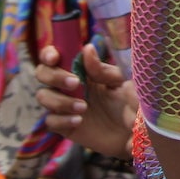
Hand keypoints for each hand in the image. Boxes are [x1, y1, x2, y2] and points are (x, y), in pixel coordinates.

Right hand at [34, 44, 137, 159]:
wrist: (137, 130)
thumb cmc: (131, 99)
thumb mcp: (121, 81)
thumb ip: (102, 69)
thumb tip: (87, 48)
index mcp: (82, 68)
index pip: (55, 56)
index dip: (49, 54)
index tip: (55, 58)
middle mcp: (68, 85)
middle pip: (43, 73)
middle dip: (54, 77)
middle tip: (75, 83)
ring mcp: (64, 105)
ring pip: (44, 96)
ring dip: (60, 100)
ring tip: (84, 107)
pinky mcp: (64, 125)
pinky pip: (50, 120)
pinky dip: (62, 119)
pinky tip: (79, 120)